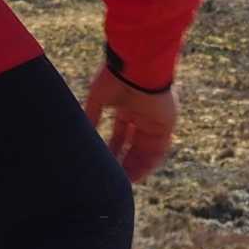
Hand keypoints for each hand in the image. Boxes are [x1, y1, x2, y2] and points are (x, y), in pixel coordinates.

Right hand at [85, 68, 177, 182]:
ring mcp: (155, 120)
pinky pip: (160, 149)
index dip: (113, 149)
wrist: (137, 66)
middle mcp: (142, 114)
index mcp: (127, 106)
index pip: (121, 133)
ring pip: (146, 149)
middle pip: (134, 144)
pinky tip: (138, 176)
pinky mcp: (167, 124)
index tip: (103, 164)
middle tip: (113, 179)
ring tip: (123, 183)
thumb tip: (81, 133)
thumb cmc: (116, 77)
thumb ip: (90, 115)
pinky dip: (149, 163)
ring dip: (136, 166)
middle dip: (124, 161)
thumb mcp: (97, 98)